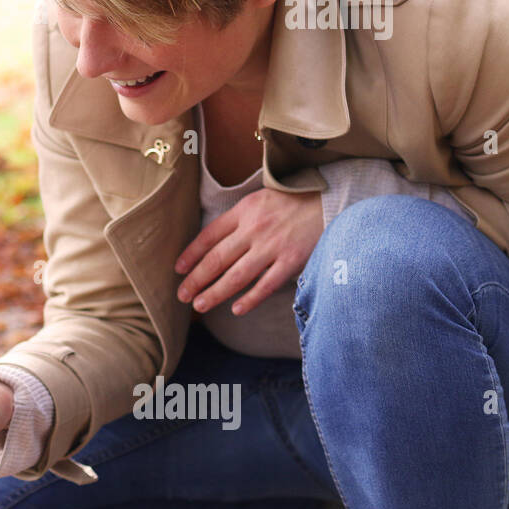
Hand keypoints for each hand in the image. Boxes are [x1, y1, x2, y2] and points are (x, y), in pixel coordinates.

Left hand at [174, 187, 323, 315]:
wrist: (331, 198)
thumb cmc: (291, 201)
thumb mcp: (258, 200)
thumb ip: (237, 220)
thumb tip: (212, 244)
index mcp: (243, 211)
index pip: (209, 236)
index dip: (190, 254)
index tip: (178, 270)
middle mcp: (254, 229)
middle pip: (217, 259)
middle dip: (196, 279)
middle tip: (182, 295)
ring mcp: (273, 246)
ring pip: (237, 276)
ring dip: (215, 293)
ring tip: (199, 306)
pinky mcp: (292, 260)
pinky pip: (267, 285)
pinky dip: (251, 299)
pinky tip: (236, 309)